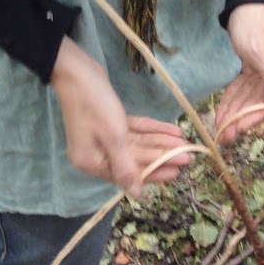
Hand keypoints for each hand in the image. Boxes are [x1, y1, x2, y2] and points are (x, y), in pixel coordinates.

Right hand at [51, 37, 190, 192]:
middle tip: (188, 156)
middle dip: (161, 155)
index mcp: (92, 161)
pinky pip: (133, 130)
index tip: (176, 171)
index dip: (153, 172)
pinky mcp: (108, 122)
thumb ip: (126, 166)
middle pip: (134, 158)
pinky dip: (151, 129)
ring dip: (159, 142)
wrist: (75, 70)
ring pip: (136, 143)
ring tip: (184, 142)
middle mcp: (96, 153)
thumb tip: (136, 195)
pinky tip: (172, 130)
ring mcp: (102, 137)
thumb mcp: (112, 136)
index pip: (127, 173)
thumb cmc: (94, 104)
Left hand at [213, 3, 263, 145]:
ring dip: (236, 111)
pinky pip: (247, 85)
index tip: (237, 130)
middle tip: (223, 135)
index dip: (256, 115)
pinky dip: (235, 97)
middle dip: (241, 117)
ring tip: (220, 128)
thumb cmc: (256, 20)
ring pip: (253, 95)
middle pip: (263, 99)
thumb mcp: (263, 52)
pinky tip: (222, 112)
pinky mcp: (261, 65)